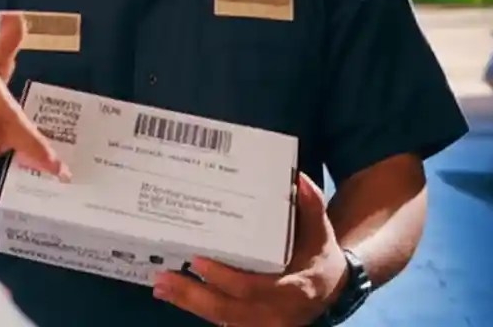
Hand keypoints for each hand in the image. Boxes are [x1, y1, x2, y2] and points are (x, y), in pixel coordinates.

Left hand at [153, 172, 348, 325]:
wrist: (332, 291)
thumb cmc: (319, 257)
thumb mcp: (320, 232)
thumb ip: (311, 207)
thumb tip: (299, 180)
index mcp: (294, 289)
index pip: (254, 288)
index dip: (225, 278)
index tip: (198, 261)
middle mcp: (276, 313)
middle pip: (229, 310)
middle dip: (194, 296)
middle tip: (163, 279)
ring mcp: (263, 324)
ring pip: (222, 319)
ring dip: (189, 304)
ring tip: (161, 286)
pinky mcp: (251, 326)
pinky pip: (222, 320)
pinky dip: (197, 308)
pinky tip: (174, 294)